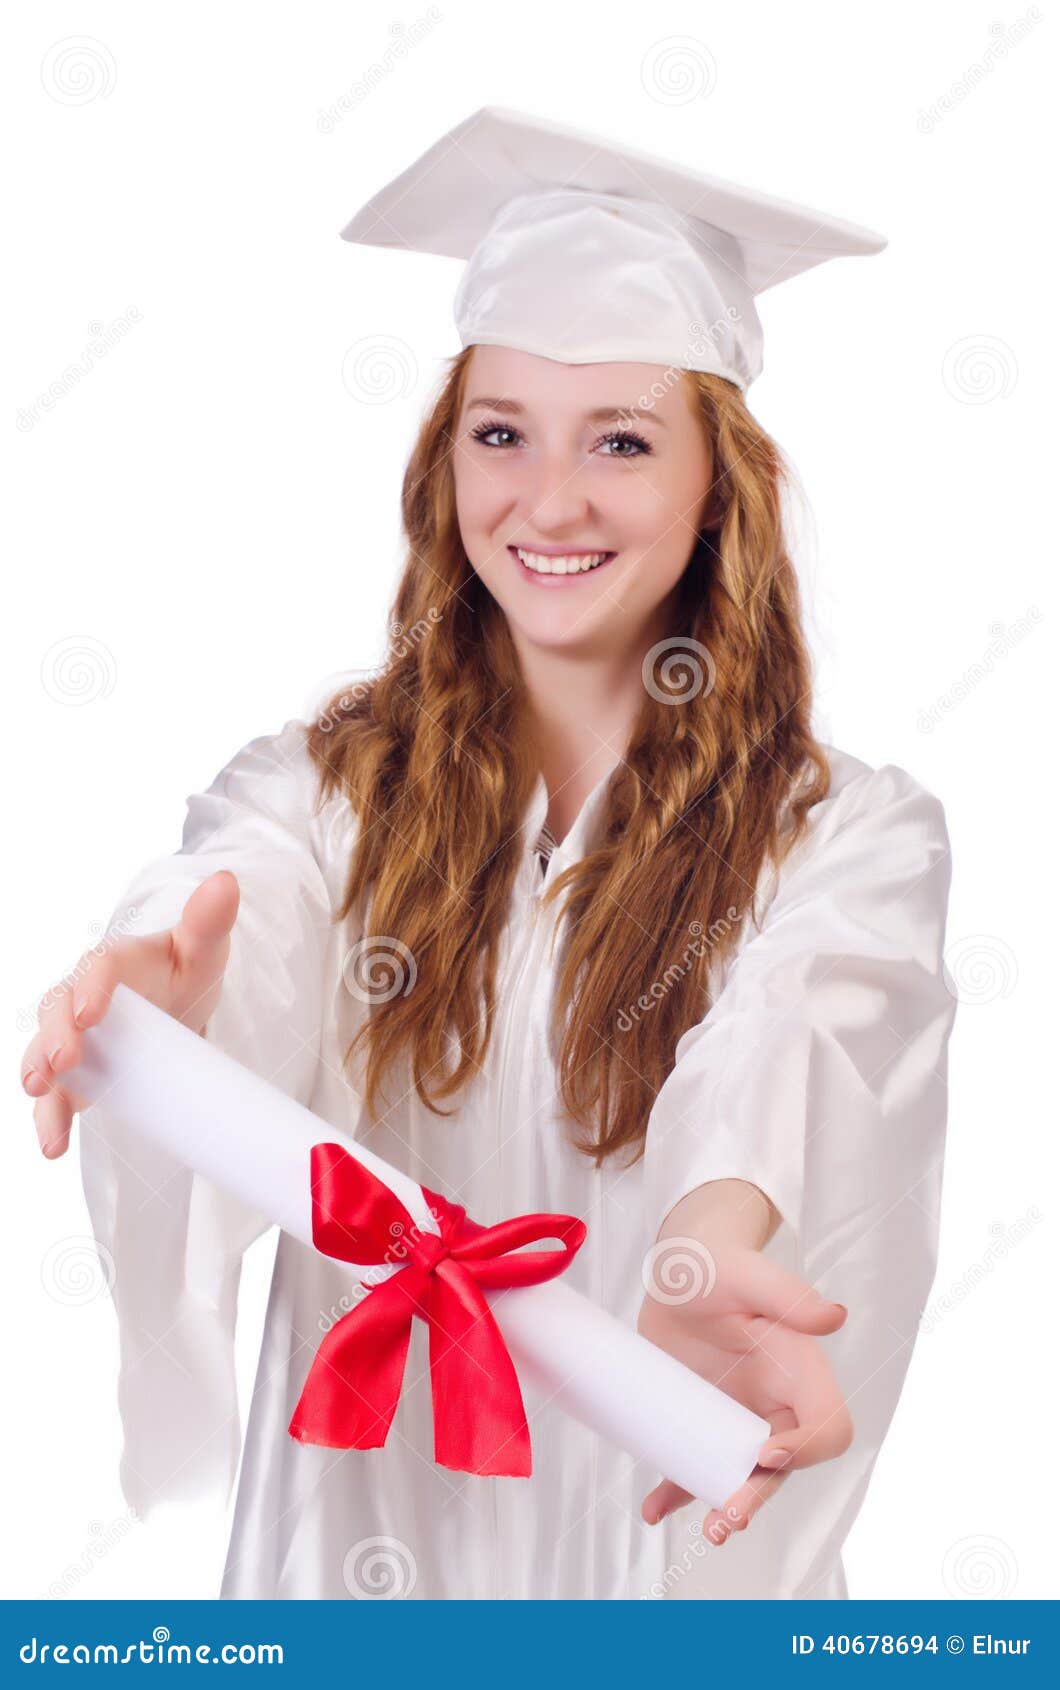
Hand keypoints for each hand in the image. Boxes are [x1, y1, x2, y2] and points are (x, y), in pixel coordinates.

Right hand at [21, 870, 239, 1157]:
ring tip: (39, 1094)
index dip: (91, 988)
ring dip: (40, 1073)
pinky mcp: (77, 1074)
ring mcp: (75, 1038)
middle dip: (55, 1036)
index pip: (96, 968)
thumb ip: (209, 920)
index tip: (93, 1012)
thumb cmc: (184, 972)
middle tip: (60, 1061)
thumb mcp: (202, 948)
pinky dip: (51, 1117)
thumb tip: (226, 880)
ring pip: (46, 1053)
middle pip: (59, 1011)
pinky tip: (53, 1145)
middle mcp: (83, 997)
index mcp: (113, 962)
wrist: (178, 1007)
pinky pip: (57, 1094)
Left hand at [637, 1239, 851, 1545]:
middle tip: (727, 1518)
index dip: (806, 1449)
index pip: (827, 1427)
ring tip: (708, 1532)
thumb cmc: (716, 1265)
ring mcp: (738, 1418)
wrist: (673, 1273)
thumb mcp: (748, 1275)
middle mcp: (776, 1402)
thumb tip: (835, 1317)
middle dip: (759, 1496)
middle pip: (783, 1467)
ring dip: (726, 1507)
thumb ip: (788, 1295)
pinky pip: (695, 1467)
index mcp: (799, 1370)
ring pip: (742, 1478)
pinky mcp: (701, 1423)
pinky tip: (654, 1509)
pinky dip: (677, 1492)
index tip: (765, 1453)